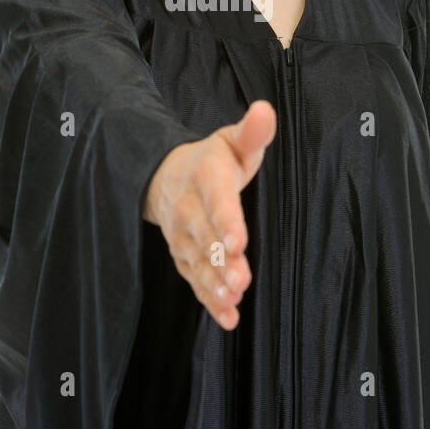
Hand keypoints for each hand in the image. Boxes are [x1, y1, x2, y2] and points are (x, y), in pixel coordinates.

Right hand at [143, 101, 276, 329]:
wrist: (163, 177)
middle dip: (221, 261)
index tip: (238, 242)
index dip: (226, 221)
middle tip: (240, 280)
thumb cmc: (211, 161)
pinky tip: (228, 318)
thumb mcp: (231, 141)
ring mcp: (183, 236)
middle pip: (204, 237)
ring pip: (197, 263)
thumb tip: (266, 110)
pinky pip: (194, 281)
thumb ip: (252, 132)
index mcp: (206, 177)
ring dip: (214, 284)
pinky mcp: (184, 257)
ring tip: (233, 301)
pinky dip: (209, 300)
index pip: (216, 199)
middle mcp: (189, 209)